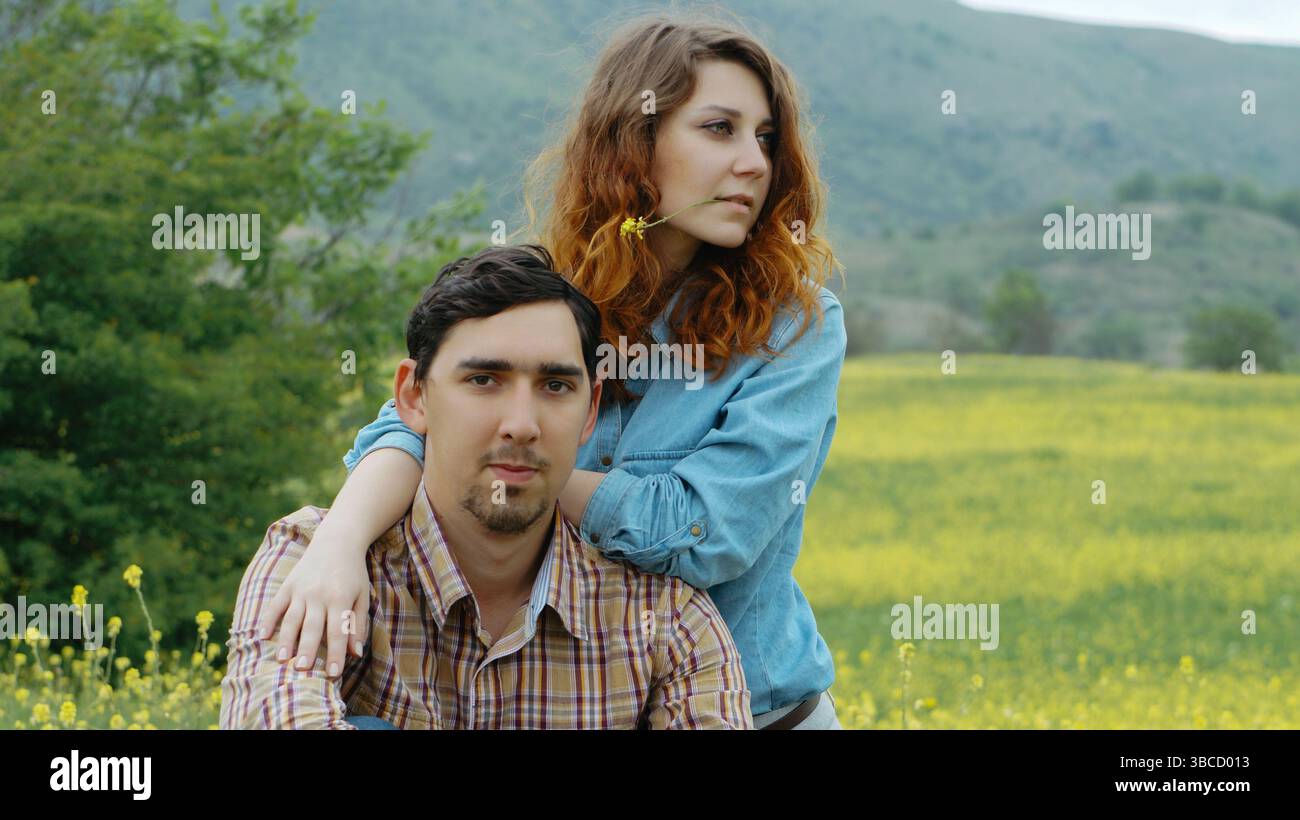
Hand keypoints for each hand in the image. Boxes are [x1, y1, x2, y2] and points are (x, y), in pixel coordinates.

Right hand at [256, 532, 369, 677]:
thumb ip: (358, 625)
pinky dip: (268, 620)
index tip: (332, 674)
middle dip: (307, 649)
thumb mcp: (362, 597)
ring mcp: (301, 589)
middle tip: (301, 670)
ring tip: (282, 660)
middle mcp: (319, 594)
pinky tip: (262, 636)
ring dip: (286, 639)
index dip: (335, 654)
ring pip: (292, 618)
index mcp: (340, 598)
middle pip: (312, 627)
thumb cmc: (353, 574)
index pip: (338, 631)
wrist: (337, 542)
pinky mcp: (288, 584)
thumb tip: (356, 653)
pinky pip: (276, 604)